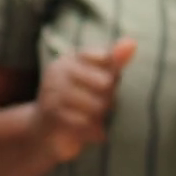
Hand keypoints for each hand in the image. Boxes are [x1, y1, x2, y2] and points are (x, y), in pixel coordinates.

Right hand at [32, 38, 137, 162]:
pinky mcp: (52, 117)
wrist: (43, 133)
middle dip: (108, 99)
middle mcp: (57, 72)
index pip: (106, 59)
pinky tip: (88, 131)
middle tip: (97, 107)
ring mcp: (52, 94)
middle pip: (106, 82)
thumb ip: (114, 61)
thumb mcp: (96, 79)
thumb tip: (132, 42)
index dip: (112, 77)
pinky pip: (87, 123)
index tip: (101, 87)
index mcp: (68, 59)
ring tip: (90, 119)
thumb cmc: (77, 102)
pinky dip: (93, 131)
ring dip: (100, 117)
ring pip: (97, 105)